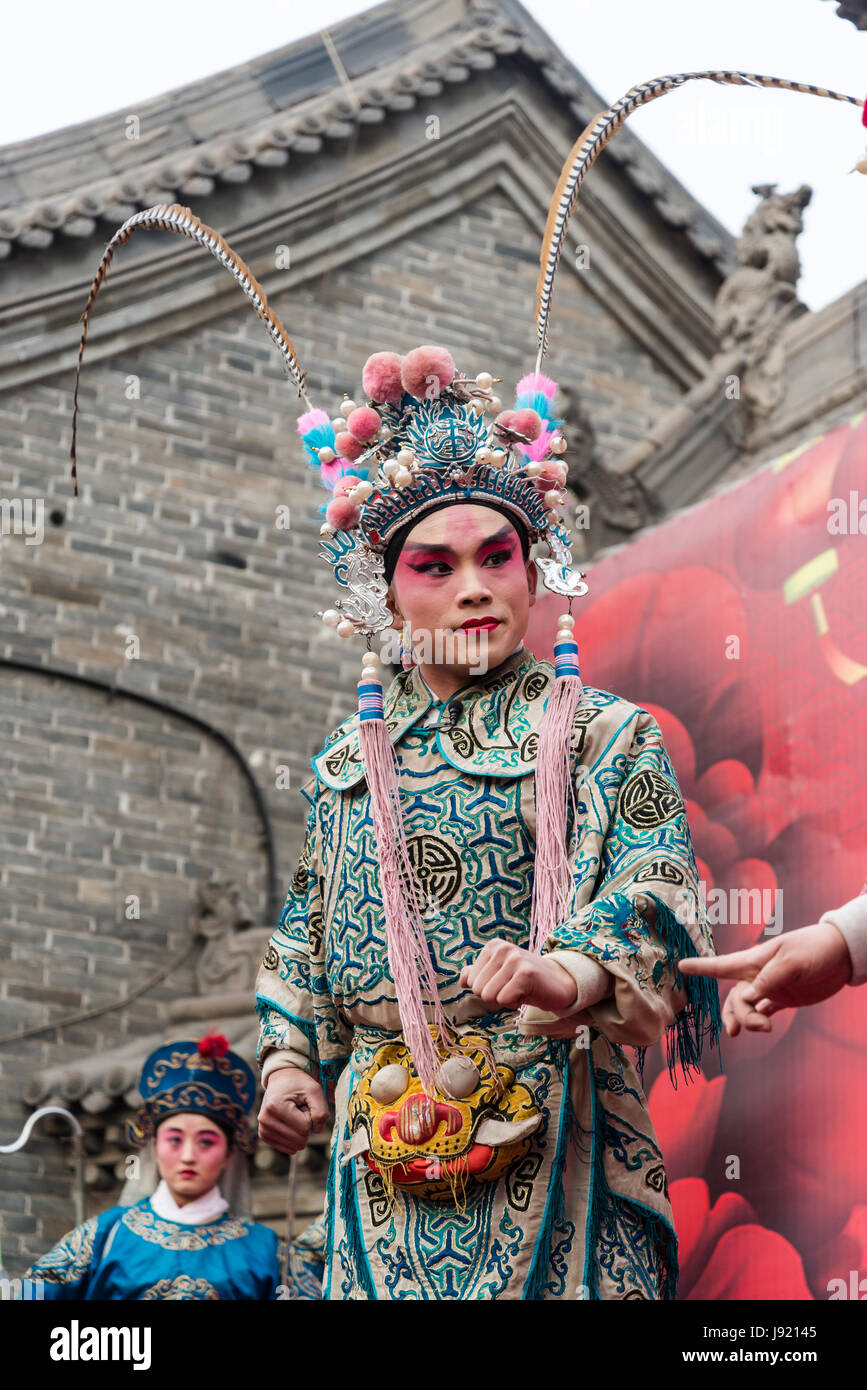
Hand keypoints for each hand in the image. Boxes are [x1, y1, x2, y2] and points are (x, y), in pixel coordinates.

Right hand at [257, 1067, 329, 1154]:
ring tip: (293, 1115)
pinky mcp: (264, 1135)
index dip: (310, 1116)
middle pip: (300, 1140)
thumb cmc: (299, 1085)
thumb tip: (317, 1131)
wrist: (281, 1079)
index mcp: (276, 1106)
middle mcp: (265, 1119)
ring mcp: (263, 1129)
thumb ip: (321, 1111)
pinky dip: (293, 1138)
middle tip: (299, 1110)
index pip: (305, 1127)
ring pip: (294, 1146)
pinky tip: (289, 1123)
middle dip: (305, 1126)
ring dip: (299, 1131)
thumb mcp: (314, 1090)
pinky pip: (288, 1149)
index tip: (303, 1104)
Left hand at [459, 938, 577, 1011]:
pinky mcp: (525, 974)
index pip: (471, 981)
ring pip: (489, 996)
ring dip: (505, 1000)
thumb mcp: (500, 974)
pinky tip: (527, 994)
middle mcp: (502, 948)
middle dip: (495, 995)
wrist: (558, 984)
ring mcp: (514, 959)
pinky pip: (504, 1000)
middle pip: (478, 990)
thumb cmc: (525, 981)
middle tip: (514, 987)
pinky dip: (515, 1004)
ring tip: (520, 990)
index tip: (506, 982)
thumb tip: (462, 980)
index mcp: (493, 946)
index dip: (488, 988)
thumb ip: (479, 974)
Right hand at [677, 923, 852, 1035]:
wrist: (842, 956)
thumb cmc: (814, 949)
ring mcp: (770, 987)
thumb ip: (769, 980)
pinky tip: (762, 1026)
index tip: (681, 966)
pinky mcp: (784, 998)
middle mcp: (758, 975)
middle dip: (739, 1014)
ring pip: (747, 1008)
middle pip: (735, 998)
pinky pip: (763, 1011)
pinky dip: (759, 1019)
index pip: (722, 965)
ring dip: (749, 1021)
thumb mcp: (792, 962)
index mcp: (755, 960)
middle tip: (759, 1026)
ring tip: (764, 1028)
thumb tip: (747, 998)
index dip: (701, 967)